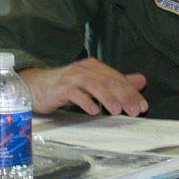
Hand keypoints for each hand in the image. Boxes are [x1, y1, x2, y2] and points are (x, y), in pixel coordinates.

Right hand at [21, 58, 148, 116]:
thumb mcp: (93, 84)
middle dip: (124, 96)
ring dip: (107, 98)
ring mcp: (71, 78)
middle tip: (135, 111)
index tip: (143, 107)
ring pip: (93, 84)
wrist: (36, 86)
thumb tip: (142, 81)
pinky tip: (93, 111)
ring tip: (117, 111)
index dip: (131, 92)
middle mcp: (84, 69)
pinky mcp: (60, 88)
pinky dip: (85, 102)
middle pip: (108, 81)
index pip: (117, 78)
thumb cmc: (66, 87)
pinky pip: (74, 93)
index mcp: (94, 67)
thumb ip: (116, 82)